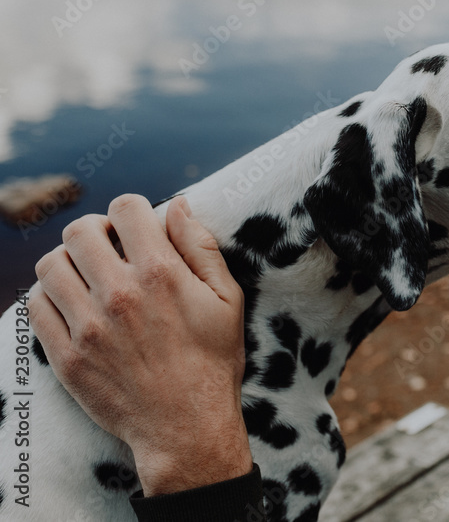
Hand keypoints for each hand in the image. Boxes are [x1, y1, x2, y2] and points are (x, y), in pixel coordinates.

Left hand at [28, 194, 251, 495]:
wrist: (186, 427)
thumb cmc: (213, 361)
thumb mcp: (227, 299)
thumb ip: (200, 247)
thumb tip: (178, 205)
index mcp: (161, 274)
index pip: (126, 208)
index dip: (133, 211)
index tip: (138, 229)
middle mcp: (119, 294)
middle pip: (80, 230)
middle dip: (96, 230)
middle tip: (111, 248)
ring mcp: (87, 327)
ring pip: (51, 264)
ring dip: (69, 261)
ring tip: (88, 275)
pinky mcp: (65, 356)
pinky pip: (35, 305)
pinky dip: (50, 295)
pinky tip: (73, 303)